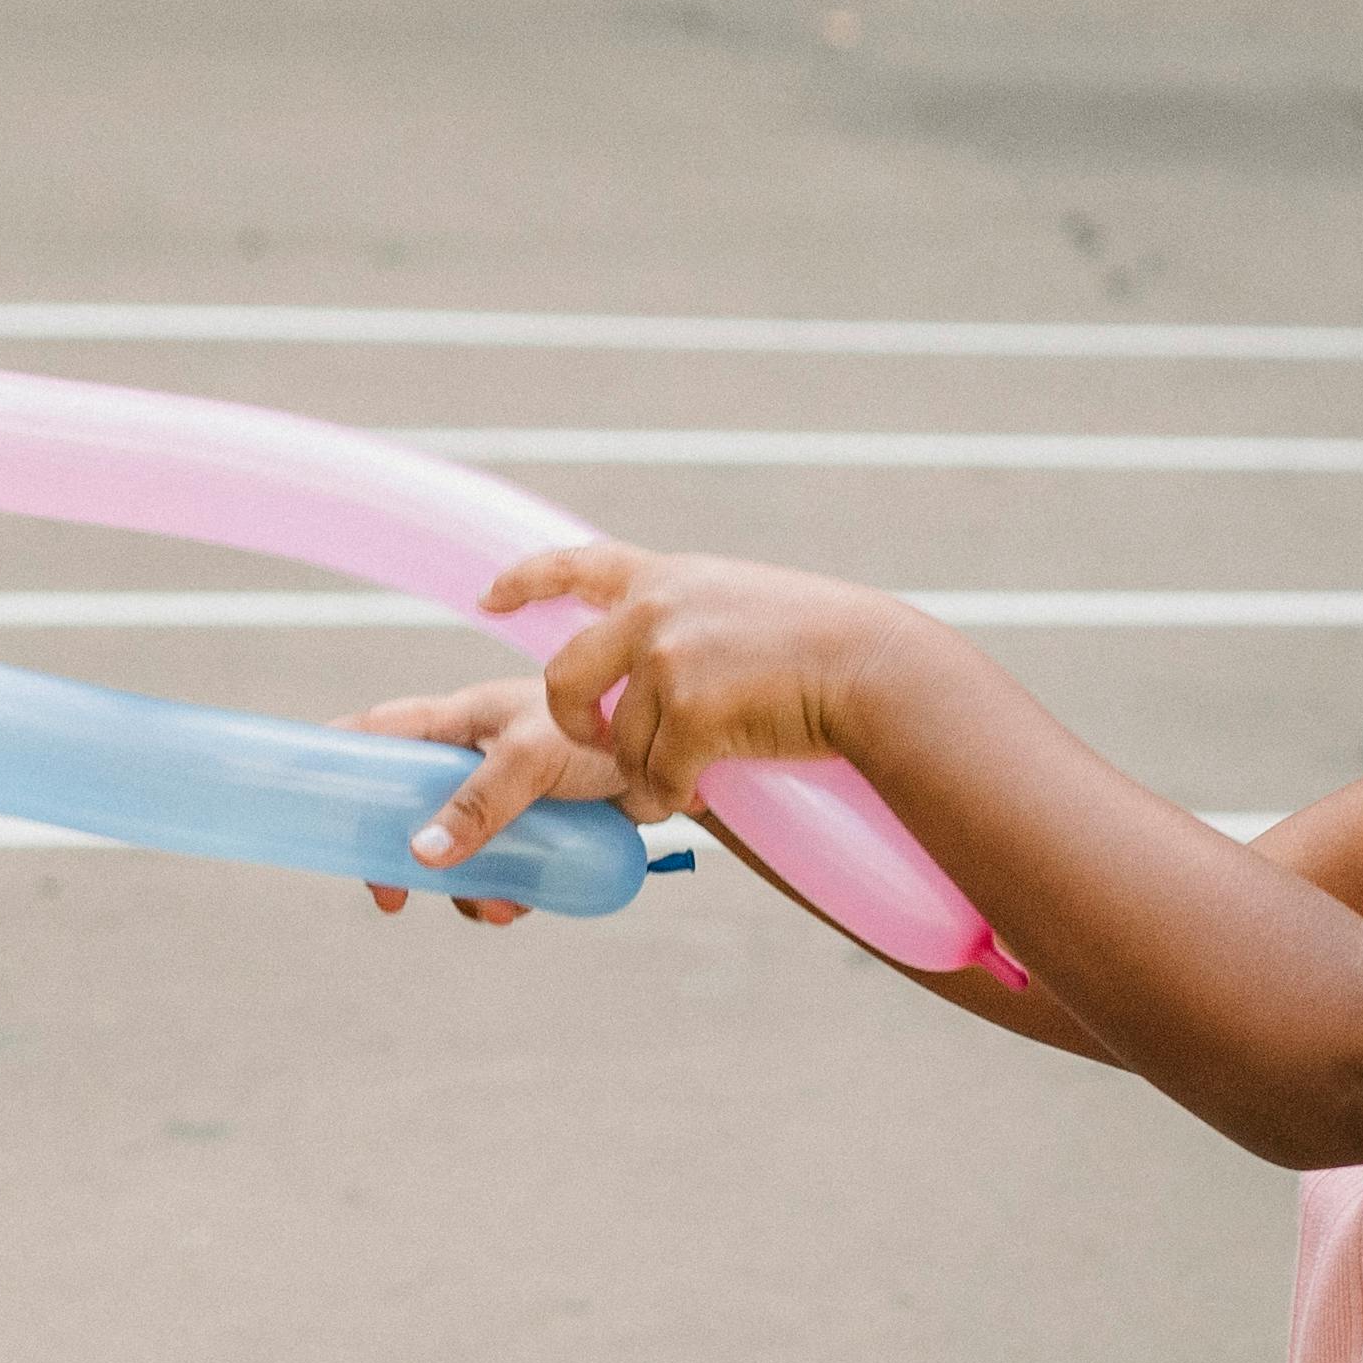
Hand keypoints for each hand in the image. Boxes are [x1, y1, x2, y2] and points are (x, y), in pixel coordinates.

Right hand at [342, 670, 657, 921]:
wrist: (684, 757)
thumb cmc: (607, 732)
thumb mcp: (532, 759)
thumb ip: (479, 803)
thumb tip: (420, 857)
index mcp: (464, 720)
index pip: (383, 730)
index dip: (340, 752)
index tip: (304, 786)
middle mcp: (478, 755)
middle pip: (412, 808)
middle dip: (400, 857)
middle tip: (392, 899)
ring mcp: (509, 794)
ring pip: (460, 849)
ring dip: (465, 887)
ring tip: (494, 908)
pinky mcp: (543, 827)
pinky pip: (504, 867)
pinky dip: (505, 892)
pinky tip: (524, 906)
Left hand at [483, 542, 945, 811]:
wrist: (873, 668)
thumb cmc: (823, 647)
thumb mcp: (740, 606)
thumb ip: (688, 622)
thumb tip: (652, 663)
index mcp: (666, 578)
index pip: (576, 565)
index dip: (526, 581)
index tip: (489, 598)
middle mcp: (655, 609)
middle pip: (563, 676)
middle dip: (572, 724)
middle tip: (601, 749)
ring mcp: (669, 657)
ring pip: (620, 743)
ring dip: (646, 774)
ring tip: (686, 780)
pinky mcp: (690, 710)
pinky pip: (656, 777)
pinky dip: (672, 796)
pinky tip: (701, 795)